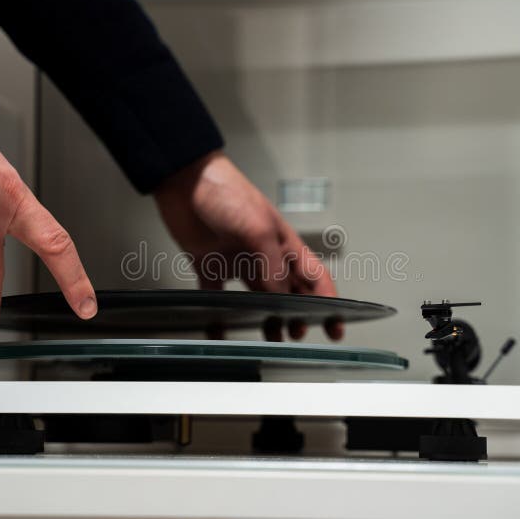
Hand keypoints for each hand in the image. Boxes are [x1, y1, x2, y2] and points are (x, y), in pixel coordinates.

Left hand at [154, 150, 342, 340]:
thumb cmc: (226, 192)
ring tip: (269, 339)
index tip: (335, 325)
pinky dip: (218, 316)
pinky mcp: (210, 265)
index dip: (329, 302)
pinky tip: (220, 331)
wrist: (184, 180)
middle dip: (299, 316)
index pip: (315, 278)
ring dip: (265, 319)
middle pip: (289, 293)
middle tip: (298, 336)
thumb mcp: (258, 229)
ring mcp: (238, 261)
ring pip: (258, 299)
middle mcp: (264, 255)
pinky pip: (217, 297)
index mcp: (284, 244)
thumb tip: (281, 301)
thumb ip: (273, 268)